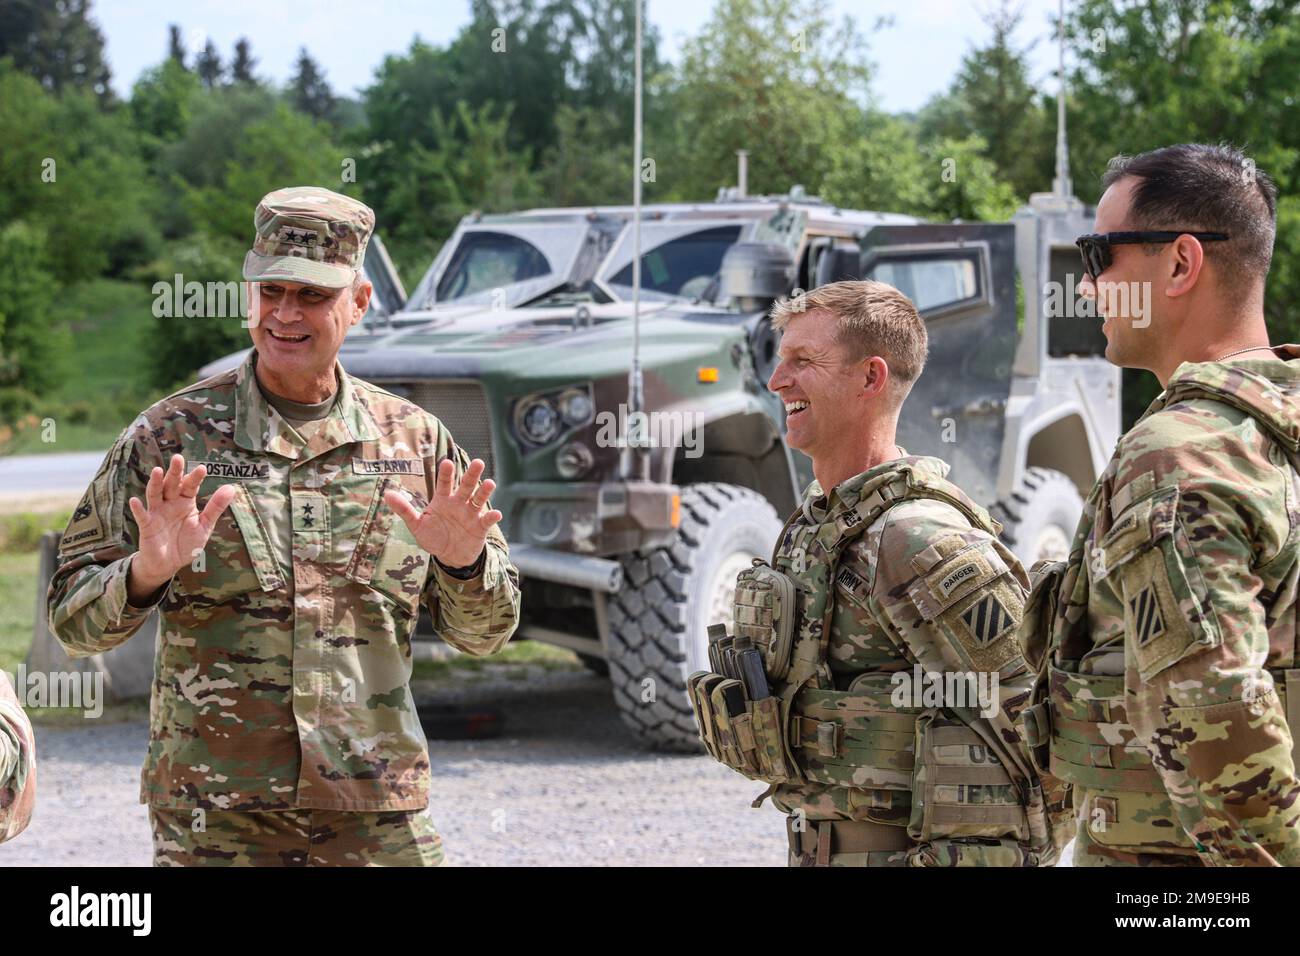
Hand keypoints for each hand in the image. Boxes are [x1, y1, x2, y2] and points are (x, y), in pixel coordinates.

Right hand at [127, 454, 236, 603]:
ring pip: (155, 495)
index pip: (190, 486)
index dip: (195, 477)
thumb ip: (215, 508)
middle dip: (174, 472)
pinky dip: (138, 509)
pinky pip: (141, 516)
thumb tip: (231, 488)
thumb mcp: (205, 526)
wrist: (169, 564)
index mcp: (185, 502)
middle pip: (171, 484)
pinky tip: (135, 501)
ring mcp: (157, 513)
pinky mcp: (146, 526)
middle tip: (178, 458)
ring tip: (158, 471)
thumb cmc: (186, 543)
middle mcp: (170, 503)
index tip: (202, 468)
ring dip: (155, 483)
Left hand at [383, 457, 500, 568]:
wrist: (450, 556)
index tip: (447, 463)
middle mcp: (459, 503)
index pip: (445, 483)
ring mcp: (471, 514)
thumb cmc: (433, 537)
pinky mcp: (480, 527)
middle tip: (478, 462)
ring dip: (485, 491)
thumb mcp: (416, 525)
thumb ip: (404, 509)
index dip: (446, 474)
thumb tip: (386, 494)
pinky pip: (487, 520)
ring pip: (479, 499)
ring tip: (490, 483)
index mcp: (443, 500)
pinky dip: (492, 516)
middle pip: (467, 485)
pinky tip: (496, 514)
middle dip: (472, 474)